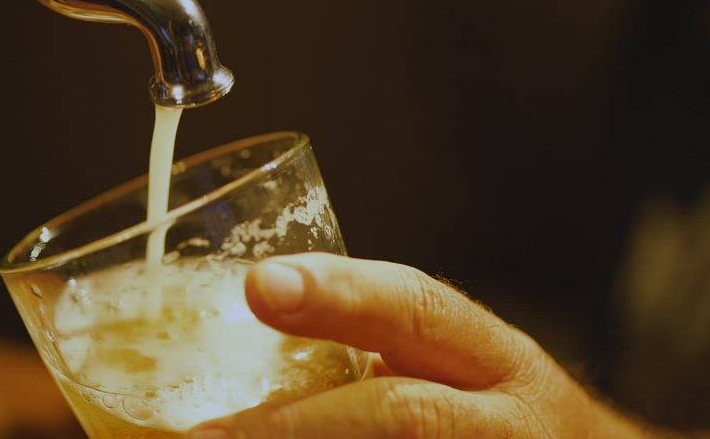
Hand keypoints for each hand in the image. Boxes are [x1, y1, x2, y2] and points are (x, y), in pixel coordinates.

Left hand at [188, 253, 653, 438]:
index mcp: (493, 359)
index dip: (342, 295)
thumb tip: (252, 316)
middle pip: (403, 415)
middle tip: (204, 436)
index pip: (418, 308)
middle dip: (298, 426)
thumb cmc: (501, 418)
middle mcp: (504, 420)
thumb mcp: (463, 371)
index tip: (261, 286)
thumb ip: (381, 346)